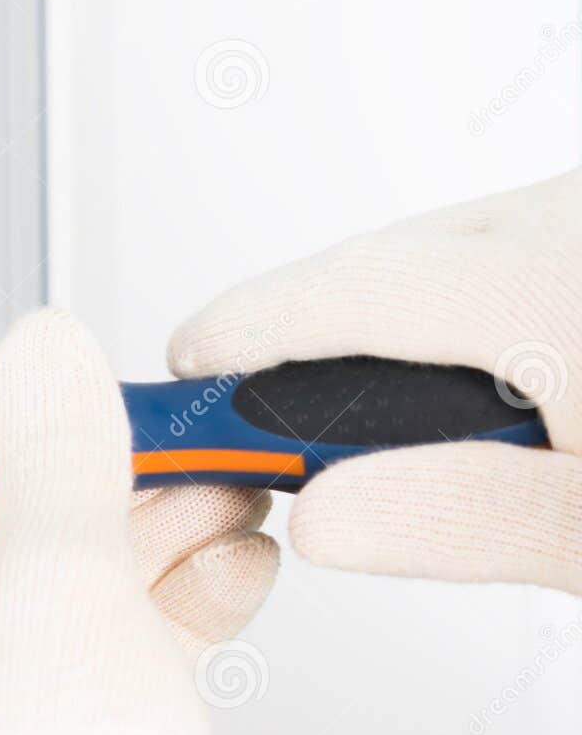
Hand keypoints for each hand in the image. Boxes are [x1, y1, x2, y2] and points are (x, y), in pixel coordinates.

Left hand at [0, 309, 271, 734]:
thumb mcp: (55, 587)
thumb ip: (56, 453)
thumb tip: (42, 350)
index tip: (66, 378)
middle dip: (97, 473)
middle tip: (173, 437)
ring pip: (65, 569)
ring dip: (153, 528)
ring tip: (228, 498)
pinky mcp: (62, 732)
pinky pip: (111, 631)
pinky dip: (173, 597)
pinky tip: (234, 570)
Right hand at [169, 167, 581, 592]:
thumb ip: (464, 516)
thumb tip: (326, 514)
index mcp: (558, 290)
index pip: (355, 290)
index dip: (249, 328)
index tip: (190, 363)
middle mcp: (575, 219)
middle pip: (394, 256)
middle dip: (314, 326)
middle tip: (262, 406)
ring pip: (454, 243)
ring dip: (399, 313)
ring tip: (383, 406)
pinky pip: (510, 240)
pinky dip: (468, 297)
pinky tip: (481, 364)